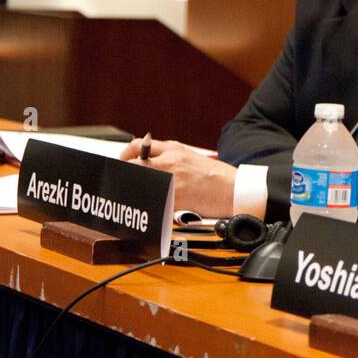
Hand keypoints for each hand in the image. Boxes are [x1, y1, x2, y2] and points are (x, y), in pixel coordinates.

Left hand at [120, 138, 235, 217]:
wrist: (234, 190)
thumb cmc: (217, 177)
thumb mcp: (192, 157)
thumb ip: (170, 157)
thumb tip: (149, 162)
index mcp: (174, 149)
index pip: (138, 146)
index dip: (125, 156)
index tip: (123, 163)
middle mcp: (170, 161)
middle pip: (133, 165)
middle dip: (124, 175)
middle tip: (123, 184)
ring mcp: (171, 179)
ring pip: (139, 184)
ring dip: (134, 192)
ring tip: (133, 199)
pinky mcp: (175, 197)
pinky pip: (152, 201)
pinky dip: (148, 206)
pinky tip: (150, 210)